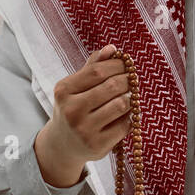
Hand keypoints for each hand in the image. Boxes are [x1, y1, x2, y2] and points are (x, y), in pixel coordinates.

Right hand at [36, 44, 132, 185]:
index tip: (126, 64)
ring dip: (131, 97)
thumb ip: (92, 67)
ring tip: (130, 95)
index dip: (117, 65)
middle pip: (112, 86)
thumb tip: (111, 48)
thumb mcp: (74, 88)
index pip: (97, 71)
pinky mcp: (98, 145)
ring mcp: (84, 129)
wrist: (61, 146)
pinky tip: (125, 114)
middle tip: (132, 79)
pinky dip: (129, 116)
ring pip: (121, 104)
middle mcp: (71, 110)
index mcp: (63, 91)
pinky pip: (124, 124)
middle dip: (127, 79)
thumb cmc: (73, 109)